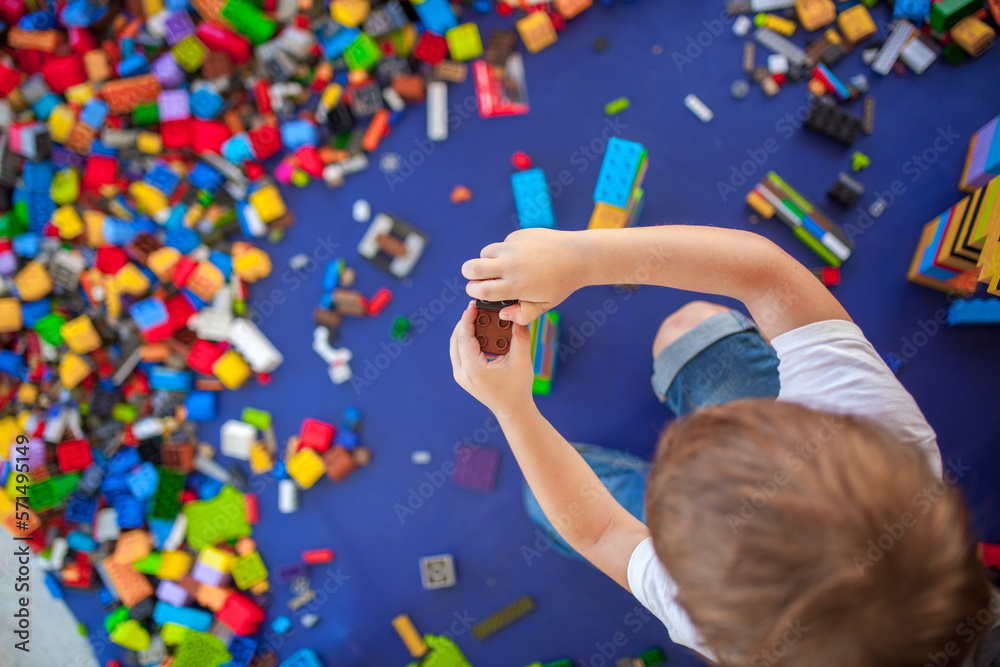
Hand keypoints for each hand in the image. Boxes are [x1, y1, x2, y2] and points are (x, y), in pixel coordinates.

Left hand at [450, 301, 534, 418]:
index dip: (467, 318)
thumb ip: (520, 337)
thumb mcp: (522, 361)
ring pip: (454, 346)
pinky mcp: (462, 377)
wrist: (513, 410)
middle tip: (476, 309)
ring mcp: (460, 376)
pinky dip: (464, 341)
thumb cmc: (518, 387)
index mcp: (474, 369)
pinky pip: (458, 353)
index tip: (473, 305)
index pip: (464, 337)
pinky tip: (477, 332)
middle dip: (465, 322)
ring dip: (463, 331)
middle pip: (456, 339)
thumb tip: (518, 317)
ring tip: (476, 318)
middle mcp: (462, 373)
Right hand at [463, 228, 585, 324]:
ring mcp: (513, 248)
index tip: (476, 292)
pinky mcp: (517, 236)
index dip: (473, 292)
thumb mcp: (545, 305)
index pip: (481, 290)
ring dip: (486, 262)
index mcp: (516, 286)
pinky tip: (520, 257)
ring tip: (500, 268)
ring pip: (484, 253)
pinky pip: (501, 245)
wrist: (577, 255)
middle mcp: (511, 265)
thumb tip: (501, 314)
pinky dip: (503, 252)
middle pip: (471, 268)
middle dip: (469, 275)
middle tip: (476, 278)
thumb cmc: (561, 284)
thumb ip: (522, 314)